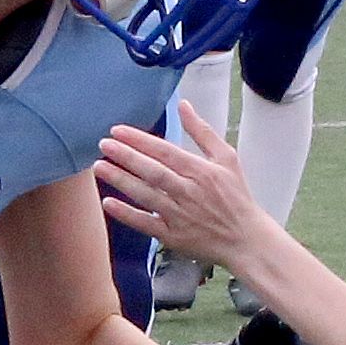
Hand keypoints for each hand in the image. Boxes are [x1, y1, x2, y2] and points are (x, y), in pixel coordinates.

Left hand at [94, 101, 271, 274]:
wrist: (246, 239)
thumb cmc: (236, 196)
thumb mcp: (226, 157)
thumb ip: (202, 131)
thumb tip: (184, 105)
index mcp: (201, 171)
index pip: (165, 151)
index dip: (139, 140)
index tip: (117, 131)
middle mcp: (189, 192)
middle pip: (152, 171)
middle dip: (126, 157)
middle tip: (103, 145)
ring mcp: (180, 215)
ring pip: (146, 195)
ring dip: (121, 181)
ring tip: (100, 167)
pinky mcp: (173, 236)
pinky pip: (146, 224)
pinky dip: (127, 214)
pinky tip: (108, 203)